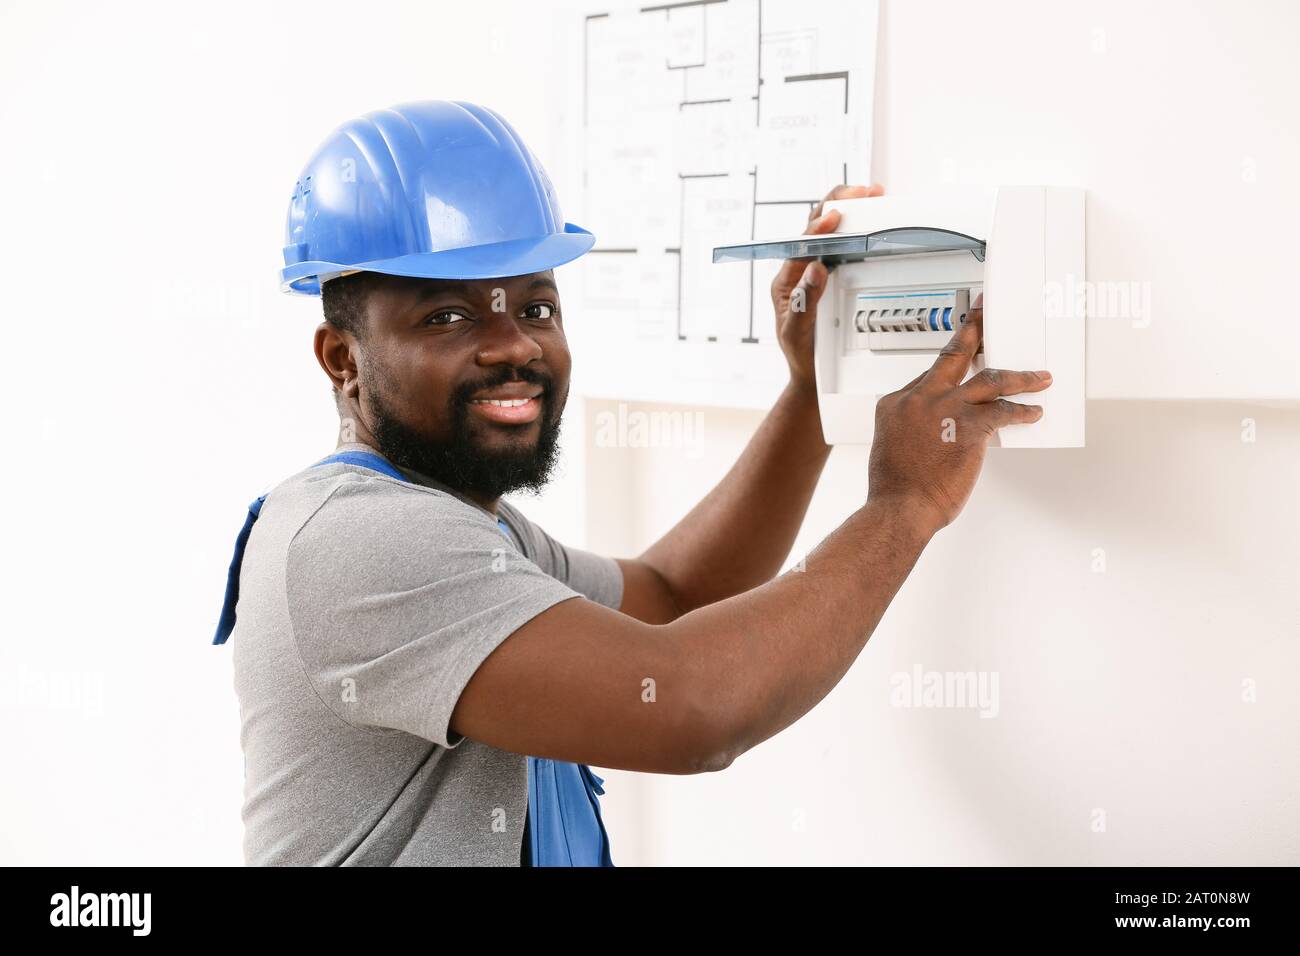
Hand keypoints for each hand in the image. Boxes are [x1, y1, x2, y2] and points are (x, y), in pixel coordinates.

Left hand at [772, 183, 884, 392]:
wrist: (811, 372)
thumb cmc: (800, 354)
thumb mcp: (797, 333)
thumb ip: (804, 303)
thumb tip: (815, 268)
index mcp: (787, 280)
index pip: (801, 243)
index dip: (818, 226)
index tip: (836, 216)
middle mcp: (801, 270)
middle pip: (816, 225)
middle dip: (839, 203)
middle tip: (866, 191)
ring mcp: (818, 270)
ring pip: (832, 231)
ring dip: (851, 209)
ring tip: (874, 195)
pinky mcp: (835, 275)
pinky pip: (846, 245)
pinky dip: (860, 228)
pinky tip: (874, 218)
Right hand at [866, 296, 1052, 532]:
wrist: (899, 510)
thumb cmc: (896, 489)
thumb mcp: (893, 447)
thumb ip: (917, 429)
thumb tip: (944, 429)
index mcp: (895, 403)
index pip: (929, 376)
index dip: (950, 365)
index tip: (961, 350)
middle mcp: (917, 398)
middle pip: (953, 354)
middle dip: (974, 329)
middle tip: (984, 312)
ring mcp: (943, 409)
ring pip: (989, 380)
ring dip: (1019, 377)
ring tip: (1038, 376)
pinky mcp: (968, 426)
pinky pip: (1003, 411)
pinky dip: (1022, 411)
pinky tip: (1032, 412)